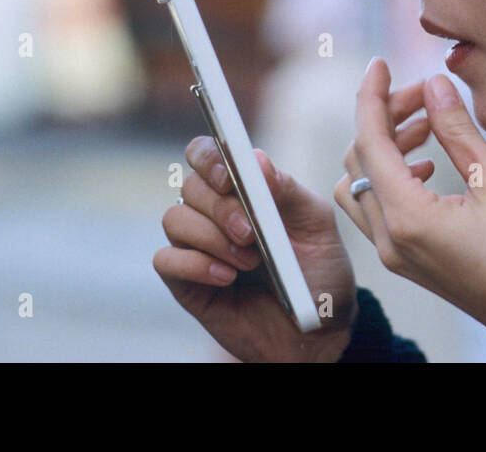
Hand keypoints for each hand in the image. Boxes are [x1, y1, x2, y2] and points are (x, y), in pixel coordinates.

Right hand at [154, 138, 354, 361]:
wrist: (318, 330)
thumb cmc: (319, 271)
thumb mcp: (316, 225)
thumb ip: (286, 190)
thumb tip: (256, 159)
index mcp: (244, 188)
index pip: (206, 154)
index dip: (209, 157)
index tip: (229, 176)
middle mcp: (214, 211)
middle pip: (190, 185)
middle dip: (220, 207)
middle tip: (251, 233)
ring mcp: (197, 246)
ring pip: (174, 219)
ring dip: (212, 238)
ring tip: (250, 262)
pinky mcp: (185, 282)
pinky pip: (165, 260)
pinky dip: (195, 265)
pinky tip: (227, 278)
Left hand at [334, 59, 485, 352]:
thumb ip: (459, 131)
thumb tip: (434, 83)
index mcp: (408, 217)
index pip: (370, 140)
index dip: (371, 95)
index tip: (380, 62)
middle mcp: (390, 239)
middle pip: (360, 159)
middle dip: (384, 117)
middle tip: (424, 94)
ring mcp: (396, 255)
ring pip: (362, 185)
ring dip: (384, 147)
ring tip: (428, 125)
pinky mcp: (410, 262)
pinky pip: (378, 209)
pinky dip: (391, 176)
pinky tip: (430, 163)